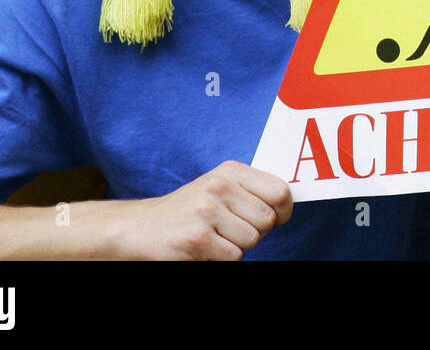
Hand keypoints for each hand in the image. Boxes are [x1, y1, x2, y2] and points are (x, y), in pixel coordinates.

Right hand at [125, 161, 292, 259]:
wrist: (141, 228)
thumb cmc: (189, 210)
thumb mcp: (219, 187)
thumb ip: (251, 190)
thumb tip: (288, 202)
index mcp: (229, 171)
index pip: (279, 191)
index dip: (284, 210)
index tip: (278, 217)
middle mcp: (219, 186)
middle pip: (267, 220)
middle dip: (256, 231)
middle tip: (233, 230)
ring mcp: (207, 212)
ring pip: (251, 241)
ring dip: (237, 246)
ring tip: (216, 237)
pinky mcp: (198, 238)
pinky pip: (233, 257)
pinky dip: (222, 259)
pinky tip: (205, 248)